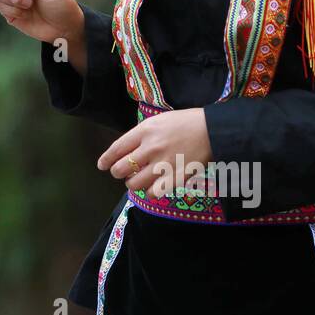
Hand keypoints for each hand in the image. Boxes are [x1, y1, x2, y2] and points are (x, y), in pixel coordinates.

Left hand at [97, 108, 213, 198]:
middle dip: (118, 172)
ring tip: (139, 180)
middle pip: (121, 169)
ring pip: (134, 184)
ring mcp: (163, 164)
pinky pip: (154, 192)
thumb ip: (141, 135)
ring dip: (133, 183)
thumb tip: (126, 151)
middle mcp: (150, 148)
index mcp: (144, 131)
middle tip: (123, 173)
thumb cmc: (185, 123)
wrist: (212, 130)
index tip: (102, 165)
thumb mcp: (158, 121)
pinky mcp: (175, 178)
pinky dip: (150, 192)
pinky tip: (153, 187)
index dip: (106, 160)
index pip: (116, 149)